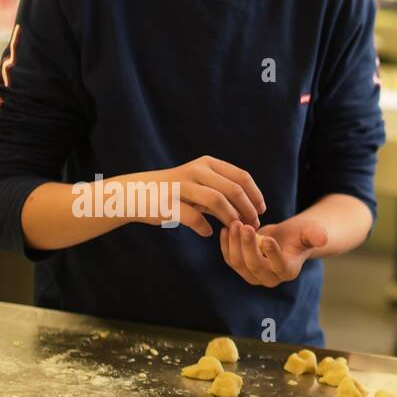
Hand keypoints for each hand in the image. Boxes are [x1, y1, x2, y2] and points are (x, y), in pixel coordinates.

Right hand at [137, 156, 265, 236]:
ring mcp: (182, 186)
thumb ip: (223, 189)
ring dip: (231, 219)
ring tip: (234, 230)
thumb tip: (253, 207)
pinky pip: (195, 218)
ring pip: (217, 201)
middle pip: (234, 190)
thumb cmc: (176, 192)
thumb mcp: (200, 182)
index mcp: (207, 164)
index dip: (256, 195)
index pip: (242, 177)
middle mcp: (196, 170)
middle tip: (253, 225)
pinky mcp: (169, 202)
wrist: (135, 194)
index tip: (261, 210)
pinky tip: (208, 232)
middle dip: (248, 210)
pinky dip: (205, 227)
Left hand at [220, 216, 328, 286]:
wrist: (284, 238)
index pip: (279, 266)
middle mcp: (270, 278)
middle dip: (248, 245)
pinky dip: (226, 244)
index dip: (272, 254)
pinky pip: (230, 259)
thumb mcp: (309, 232)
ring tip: (235, 223)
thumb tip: (323, 238)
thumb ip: (315, 235)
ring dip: (234, 243)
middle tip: (244, 226)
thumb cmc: (299, 234)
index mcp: (289, 271)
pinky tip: (227, 229)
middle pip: (255, 265)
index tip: (267, 238)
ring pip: (239, 263)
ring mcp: (253, 276)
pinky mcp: (241, 268)